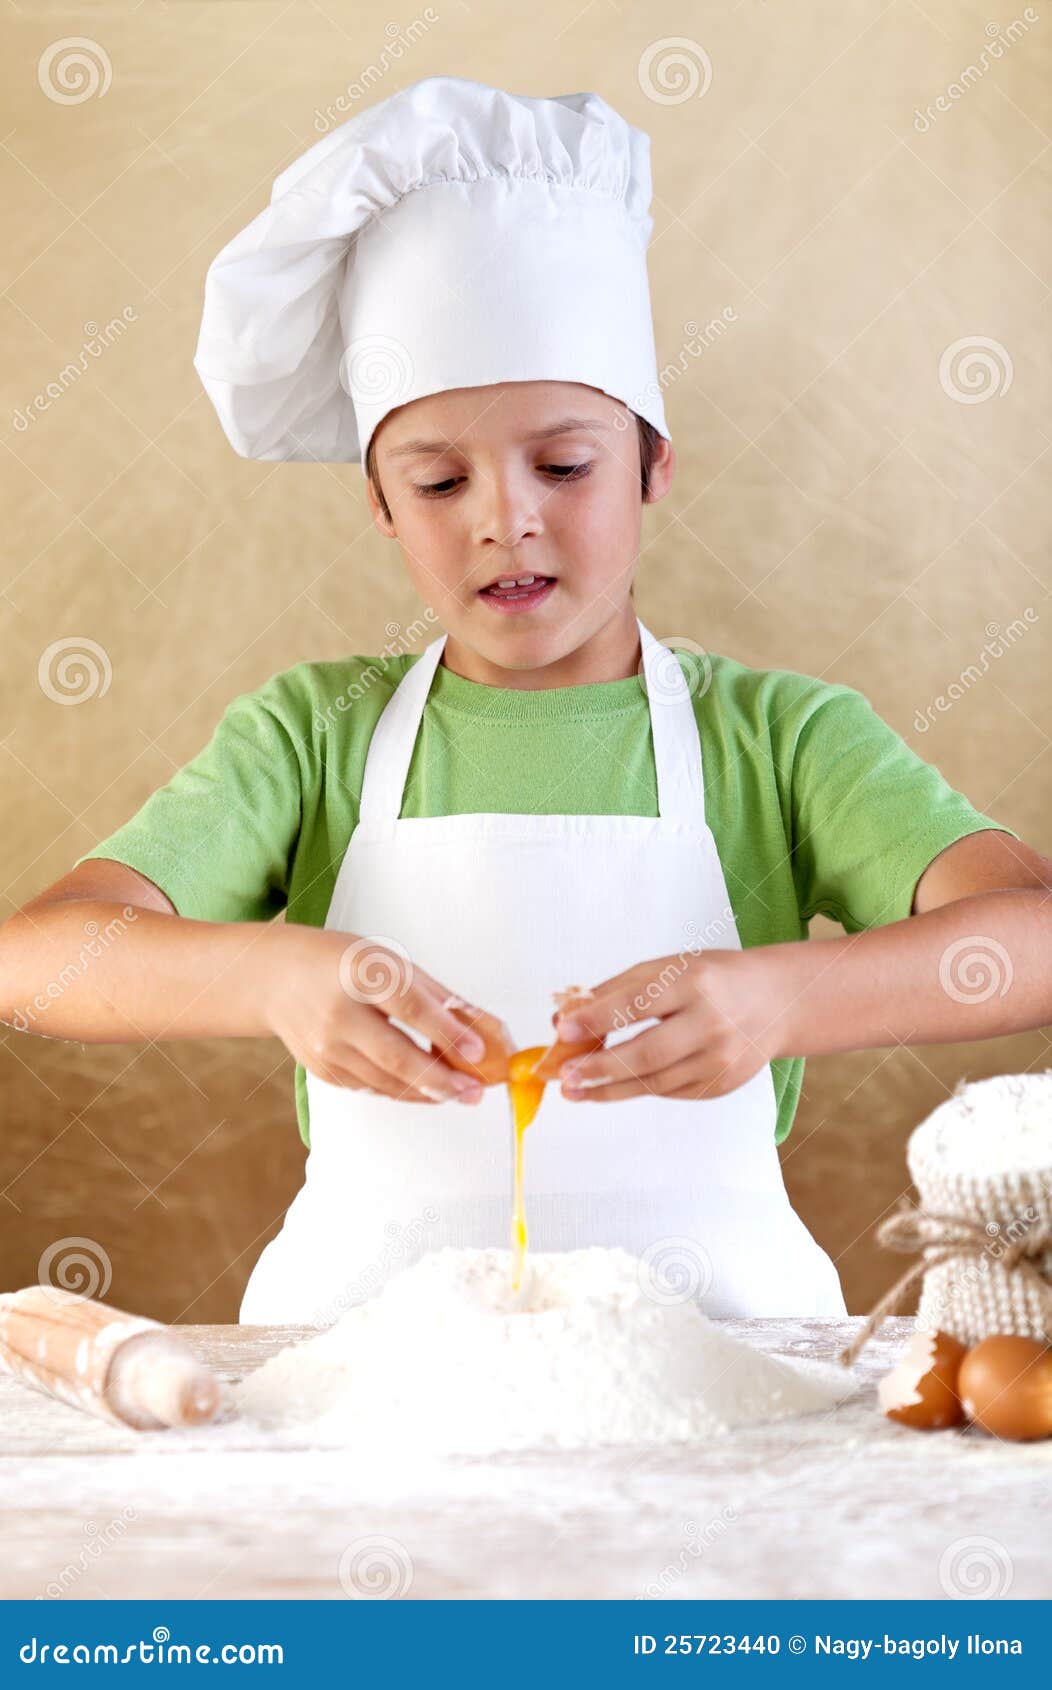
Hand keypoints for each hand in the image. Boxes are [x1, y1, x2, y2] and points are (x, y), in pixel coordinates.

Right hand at [261, 925, 505, 1104]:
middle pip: (395, 1055)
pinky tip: (425, 1089)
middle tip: (473, 1091)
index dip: (445, 1030)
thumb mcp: (388, 961)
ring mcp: (325, 1046)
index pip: (409, 1006)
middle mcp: (338, 1013)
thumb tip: (482, 1025)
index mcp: (359, 972)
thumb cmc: (339, 962)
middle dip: (440, 1078)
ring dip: (426, 1091)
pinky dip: (401, 1090)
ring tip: (458, 1093)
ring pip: (385, 1080)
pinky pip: (369, 1087)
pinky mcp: (321, 1069)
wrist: (274, 978)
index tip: (478, 1051)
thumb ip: (435, 995)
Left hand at [550, 947, 785, 1101]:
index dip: (598, 1018)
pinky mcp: (721, 1085)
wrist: (776, 1003)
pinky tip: (610, 1088)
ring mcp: (720, 1060)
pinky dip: (637, 1090)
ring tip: (575, 1091)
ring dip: (609, 1090)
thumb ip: (617, 990)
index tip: (563, 1029)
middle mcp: (711, 1023)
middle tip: (564, 1075)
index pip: (638, 1003)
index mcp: (695, 983)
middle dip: (599, 1067)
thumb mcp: (668, 967)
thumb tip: (567, 1016)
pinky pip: (669, 1092)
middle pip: (647, 1053)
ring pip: (655, 1082)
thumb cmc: (713, 978)